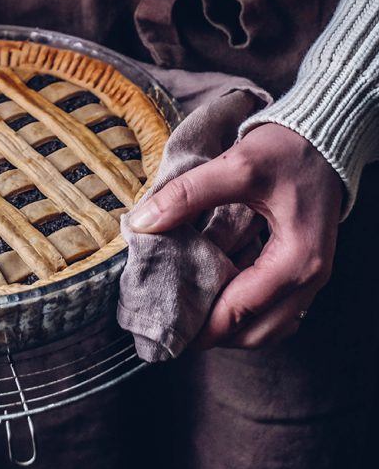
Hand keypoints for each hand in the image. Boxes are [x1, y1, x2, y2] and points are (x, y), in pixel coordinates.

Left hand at [127, 124, 343, 348]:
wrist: (325, 134)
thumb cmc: (287, 149)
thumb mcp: (236, 166)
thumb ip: (188, 194)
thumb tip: (143, 222)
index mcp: (296, 262)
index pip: (241, 312)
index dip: (201, 326)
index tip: (165, 328)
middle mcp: (309, 279)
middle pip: (256, 333)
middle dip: (214, 334)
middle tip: (172, 325)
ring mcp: (310, 277)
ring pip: (267, 326)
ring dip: (230, 325)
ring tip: (189, 310)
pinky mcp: (303, 267)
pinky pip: (274, 306)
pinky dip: (244, 308)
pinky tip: (215, 289)